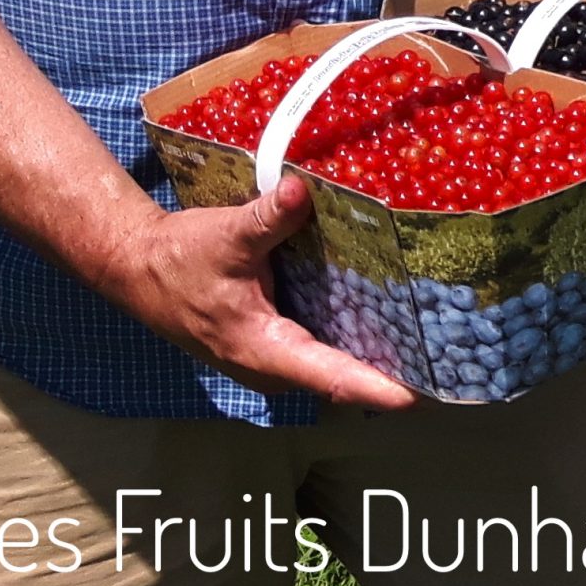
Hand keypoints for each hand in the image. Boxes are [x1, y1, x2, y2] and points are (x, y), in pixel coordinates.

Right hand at [100, 175, 417, 410]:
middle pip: (342, 377)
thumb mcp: (225, 236)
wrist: (138, 268)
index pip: (331, 378)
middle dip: (391, 369)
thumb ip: (267, 217)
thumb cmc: (181, 260)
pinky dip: (351, 332)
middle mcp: (275, 365)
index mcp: (265, 351)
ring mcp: (274, 356)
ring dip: (374, 351)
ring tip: (431, 333)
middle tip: (447, 354)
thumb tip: (300, 189)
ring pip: (333, 362)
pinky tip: (383, 308)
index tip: (419, 396)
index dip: (377, 388)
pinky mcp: (273, 340)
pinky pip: (321, 344)